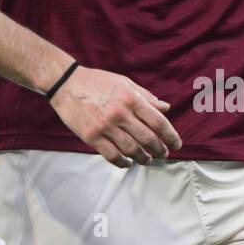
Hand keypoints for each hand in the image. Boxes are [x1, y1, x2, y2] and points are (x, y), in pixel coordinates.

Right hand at [50, 67, 181, 167]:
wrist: (65, 83)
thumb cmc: (96, 82)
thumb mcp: (124, 83)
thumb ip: (146, 97)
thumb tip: (166, 108)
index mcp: (131, 98)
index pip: (158, 122)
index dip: (171, 136)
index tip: (177, 144)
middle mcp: (120, 114)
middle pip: (148, 139)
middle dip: (160, 150)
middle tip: (164, 154)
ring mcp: (105, 127)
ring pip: (132, 150)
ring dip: (144, 158)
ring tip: (147, 159)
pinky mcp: (92, 137)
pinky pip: (112, 156)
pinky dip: (123, 163)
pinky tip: (128, 162)